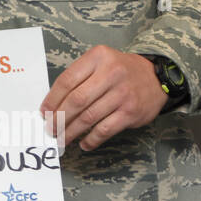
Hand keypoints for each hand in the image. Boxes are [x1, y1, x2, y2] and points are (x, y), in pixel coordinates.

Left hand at [40, 46, 167, 151]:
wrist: (156, 77)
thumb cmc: (121, 71)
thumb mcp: (100, 62)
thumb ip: (79, 77)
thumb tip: (54, 104)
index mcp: (98, 57)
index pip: (67, 80)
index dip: (52, 99)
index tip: (44, 111)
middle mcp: (111, 74)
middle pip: (76, 100)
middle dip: (59, 118)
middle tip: (50, 128)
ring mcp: (122, 94)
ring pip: (89, 117)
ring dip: (71, 131)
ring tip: (62, 138)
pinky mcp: (131, 112)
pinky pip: (105, 129)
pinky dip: (91, 139)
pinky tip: (84, 143)